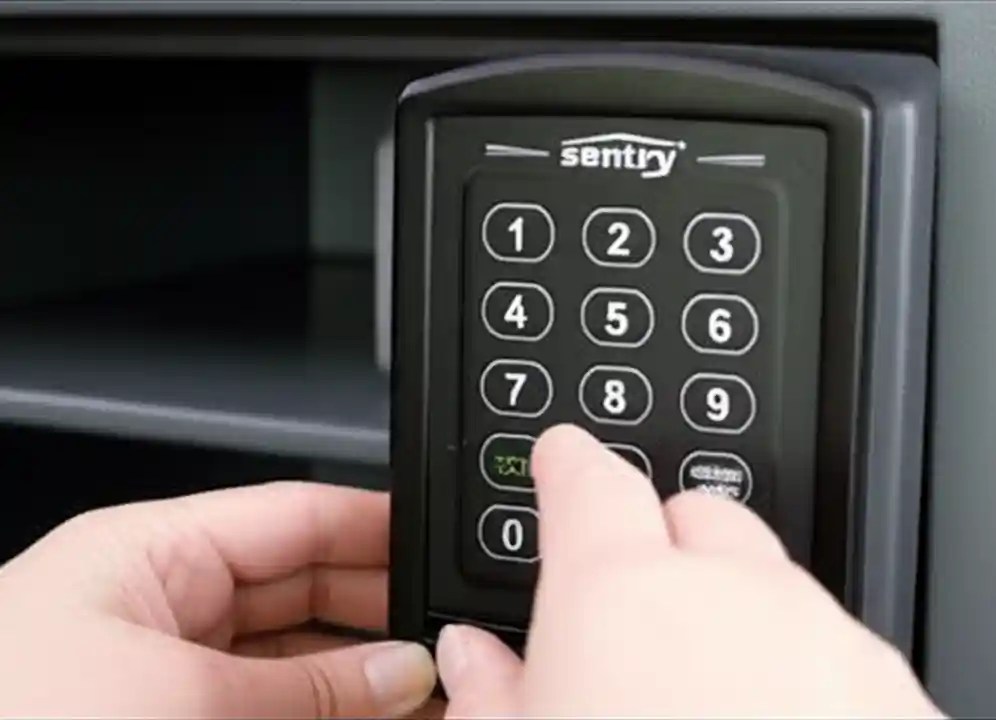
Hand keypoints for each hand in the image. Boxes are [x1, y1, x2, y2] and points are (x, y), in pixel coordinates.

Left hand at [0, 481, 436, 717]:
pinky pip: (273, 716)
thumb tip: (403, 671)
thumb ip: (306, 688)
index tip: (449, 554)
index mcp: (152, 556)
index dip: (377, 529)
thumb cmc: (9, 716)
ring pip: (296, 669)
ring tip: (438, 704)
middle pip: (306, 596)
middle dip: (382, 622)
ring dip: (365, 689)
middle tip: (456, 654)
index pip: (294, 516)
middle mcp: (165, 612)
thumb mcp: (178, 697)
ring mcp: (169, 682)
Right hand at [436, 424, 945, 718]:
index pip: (590, 481)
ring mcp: (827, 640)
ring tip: (705, 713)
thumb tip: (474, 656)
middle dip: (659, 546)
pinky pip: (836, 647)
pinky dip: (802, 671)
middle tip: (627, 625)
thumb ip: (494, 697)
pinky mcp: (895, 693)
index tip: (562, 461)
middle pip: (693, 517)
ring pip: (772, 584)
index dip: (568, 465)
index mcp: (623, 597)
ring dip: (734, 617)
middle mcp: (736, 595)